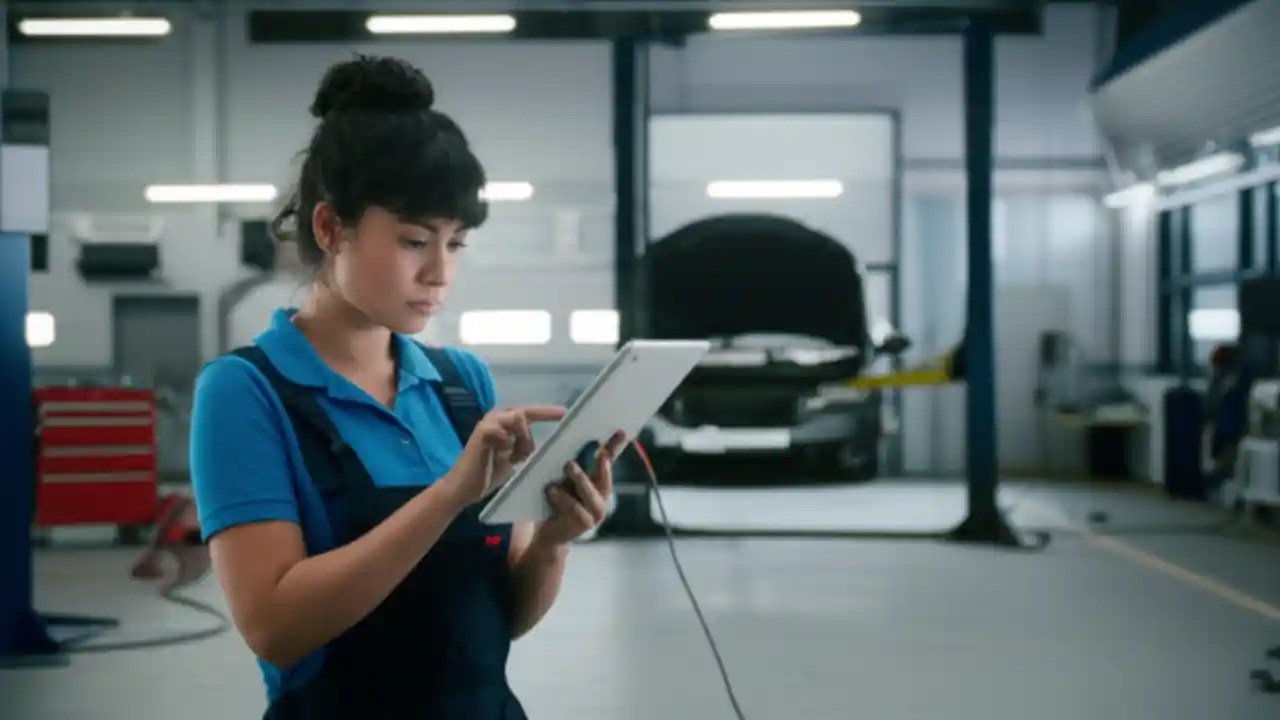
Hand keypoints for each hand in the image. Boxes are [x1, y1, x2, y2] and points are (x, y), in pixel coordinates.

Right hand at [445, 405, 567, 505]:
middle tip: (559, 421)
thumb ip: (525, 448)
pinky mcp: (482, 433)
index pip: (529, 412)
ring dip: (523, 439)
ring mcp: (488, 423)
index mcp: (504, 422)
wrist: (464, 488)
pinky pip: (505, 433)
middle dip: (542, 417)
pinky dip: (510, 445)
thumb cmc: (488, 474)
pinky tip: (507, 458)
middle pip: (525, 412)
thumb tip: (547, 445)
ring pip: (518, 418)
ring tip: (517, 458)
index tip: (566, 413)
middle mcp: (496, 418)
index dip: (547, 412)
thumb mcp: (513, 458)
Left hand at [533, 430, 626, 548]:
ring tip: (569, 465)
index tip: (621, 432)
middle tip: (599, 451)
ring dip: (580, 478)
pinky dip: (562, 498)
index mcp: (597, 483)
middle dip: (603, 464)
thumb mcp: (562, 480)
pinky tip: (551, 489)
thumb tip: (563, 439)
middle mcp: (601, 497)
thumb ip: (568, 466)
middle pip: (604, 477)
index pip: (608, 461)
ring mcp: (595, 513)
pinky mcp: (583, 525)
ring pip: (590, 493)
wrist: (548, 534)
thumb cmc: (555, 502)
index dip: (615, 446)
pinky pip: (574, 508)